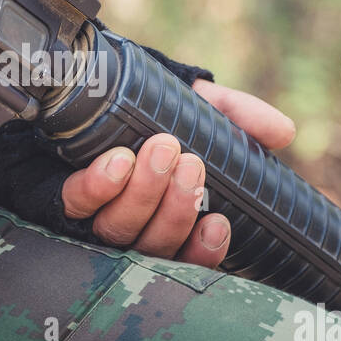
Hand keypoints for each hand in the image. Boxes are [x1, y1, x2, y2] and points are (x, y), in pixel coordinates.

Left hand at [59, 80, 294, 266]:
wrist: (91, 82)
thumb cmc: (152, 105)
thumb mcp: (201, 105)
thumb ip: (239, 116)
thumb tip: (283, 132)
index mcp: (169, 219)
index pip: (189, 258)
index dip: (203, 252)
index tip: (216, 222)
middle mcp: (133, 228)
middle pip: (153, 245)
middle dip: (175, 207)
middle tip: (189, 162)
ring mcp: (94, 216)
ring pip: (119, 229)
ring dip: (143, 193)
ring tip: (161, 149)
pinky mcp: (58, 196)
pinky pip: (76, 203)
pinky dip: (98, 186)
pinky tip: (116, 162)